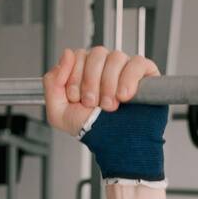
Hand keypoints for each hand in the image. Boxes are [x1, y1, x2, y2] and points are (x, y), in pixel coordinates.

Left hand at [43, 47, 160, 136]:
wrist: (115, 144)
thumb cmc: (92, 130)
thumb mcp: (59, 112)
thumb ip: (52, 83)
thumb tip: (66, 54)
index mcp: (87, 72)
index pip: (79, 55)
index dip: (75, 76)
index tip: (76, 97)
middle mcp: (106, 68)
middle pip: (97, 54)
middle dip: (91, 82)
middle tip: (92, 103)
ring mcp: (126, 69)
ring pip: (116, 57)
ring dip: (108, 85)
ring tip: (109, 106)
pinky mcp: (145, 74)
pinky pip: (137, 63)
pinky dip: (128, 80)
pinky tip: (124, 96)